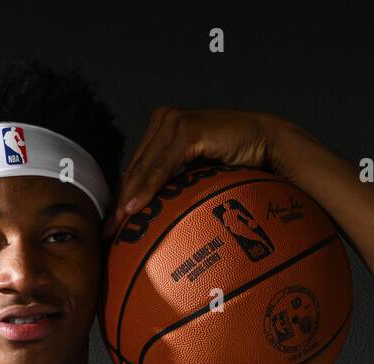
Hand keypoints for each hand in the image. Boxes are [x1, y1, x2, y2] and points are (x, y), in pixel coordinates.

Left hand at [103, 107, 286, 239]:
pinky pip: (161, 168)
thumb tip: (154, 210)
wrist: (266, 142)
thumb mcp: (197, 171)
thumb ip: (176, 180)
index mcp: (162, 128)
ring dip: (128, 200)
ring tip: (116, 226)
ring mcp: (173, 123)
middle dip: (119, 201)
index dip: (122, 195)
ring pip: (143, 169)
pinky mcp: (186, 130)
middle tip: (107, 231)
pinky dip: (146, 190)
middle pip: (135, 168)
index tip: (111, 224)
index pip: (136, 166)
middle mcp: (163, 120)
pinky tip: (133, 210)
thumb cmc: (237, 161)